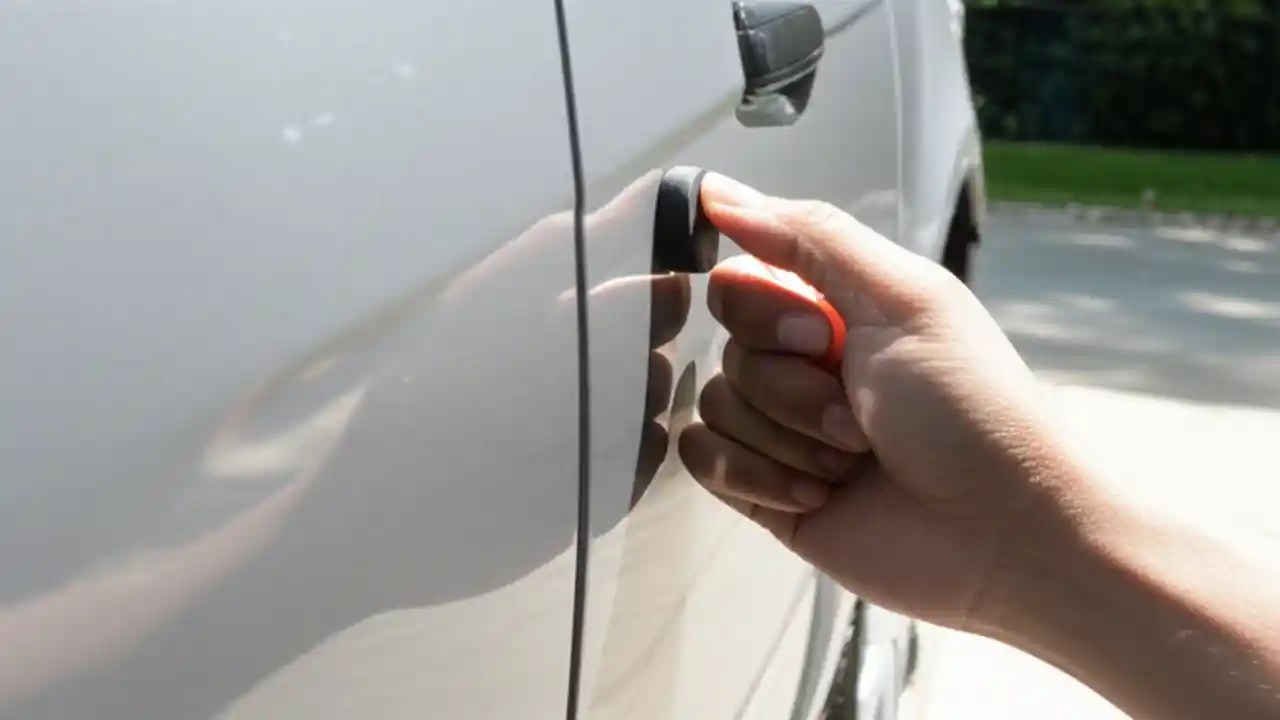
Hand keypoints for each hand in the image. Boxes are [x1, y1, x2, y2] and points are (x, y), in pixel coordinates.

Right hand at [679, 174, 1084, 628]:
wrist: (1001, 536)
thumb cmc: (972, 412)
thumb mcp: (901, 299)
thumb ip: (807, 235)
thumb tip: (717, 189)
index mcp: (840, 309)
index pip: (739, 282)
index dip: (766, 313)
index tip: (822, 336)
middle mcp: (808, 365)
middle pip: (726, 349)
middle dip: (788, 388)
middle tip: (858, 417)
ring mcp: (786, 430)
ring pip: (716, 408)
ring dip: (785, 439)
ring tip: (850, 462)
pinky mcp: (768, 492)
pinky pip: (703, 461)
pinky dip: (754, 477)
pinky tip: (815, 495)